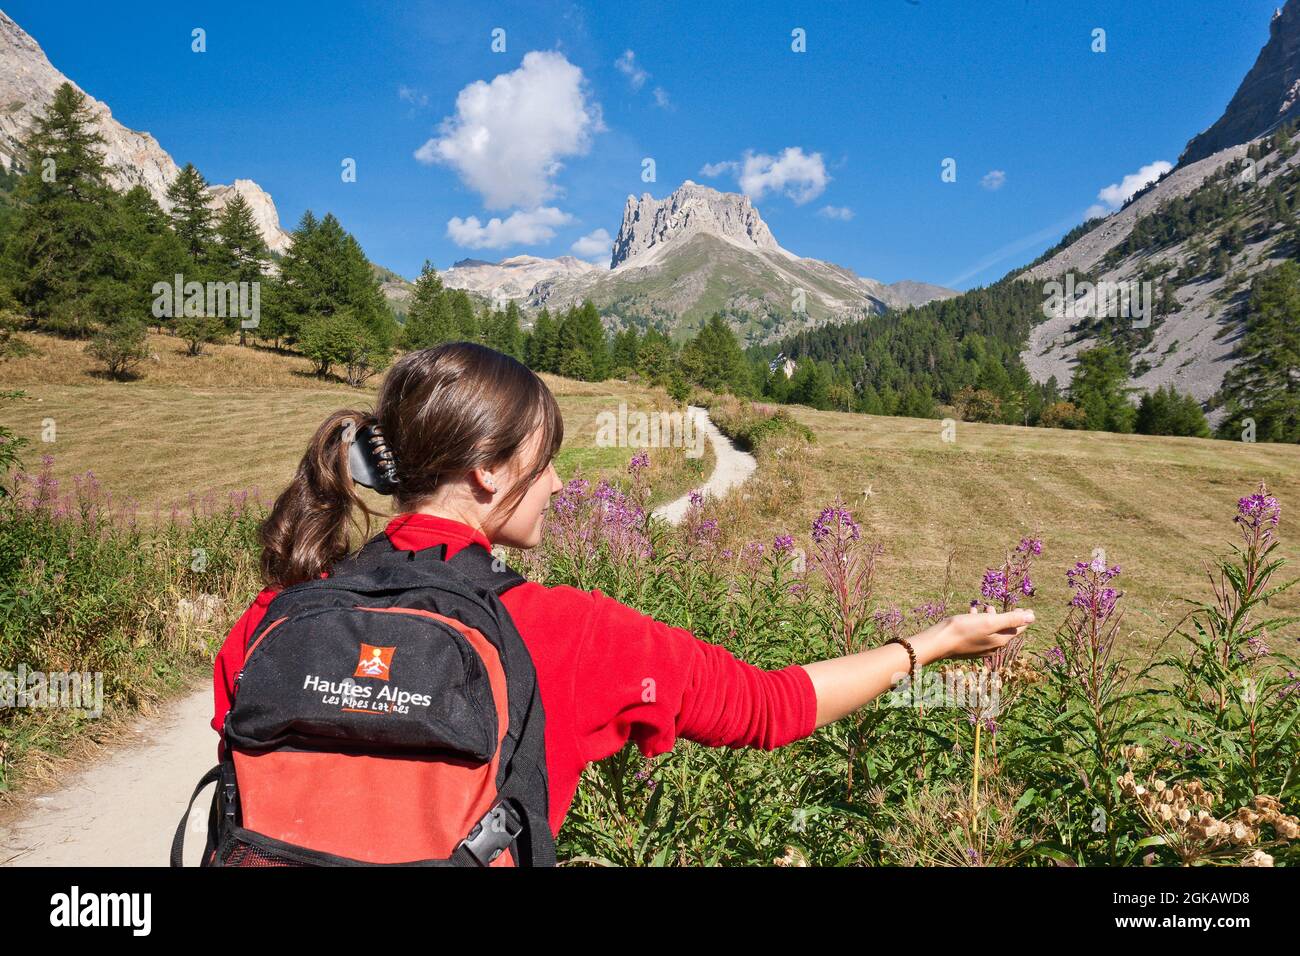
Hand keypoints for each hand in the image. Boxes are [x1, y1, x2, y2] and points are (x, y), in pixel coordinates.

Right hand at [912, 604, 1034, 662]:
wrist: (939, 642)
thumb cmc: (964, 629)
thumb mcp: (990, 621)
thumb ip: (1011, 619)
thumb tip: (1032, 617)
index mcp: (1000, 640)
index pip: (1018, 629)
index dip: (1024, 618)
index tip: (1028, 609)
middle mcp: (992, 646)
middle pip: (1005, 630)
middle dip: (1008, 618)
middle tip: (1011, 607)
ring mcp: (979, 647)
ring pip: (991, 630)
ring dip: (992, 618)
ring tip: (987, 606)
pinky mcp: (968, 645)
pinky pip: (978, 631)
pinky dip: (978, 621)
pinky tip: (971, 612)